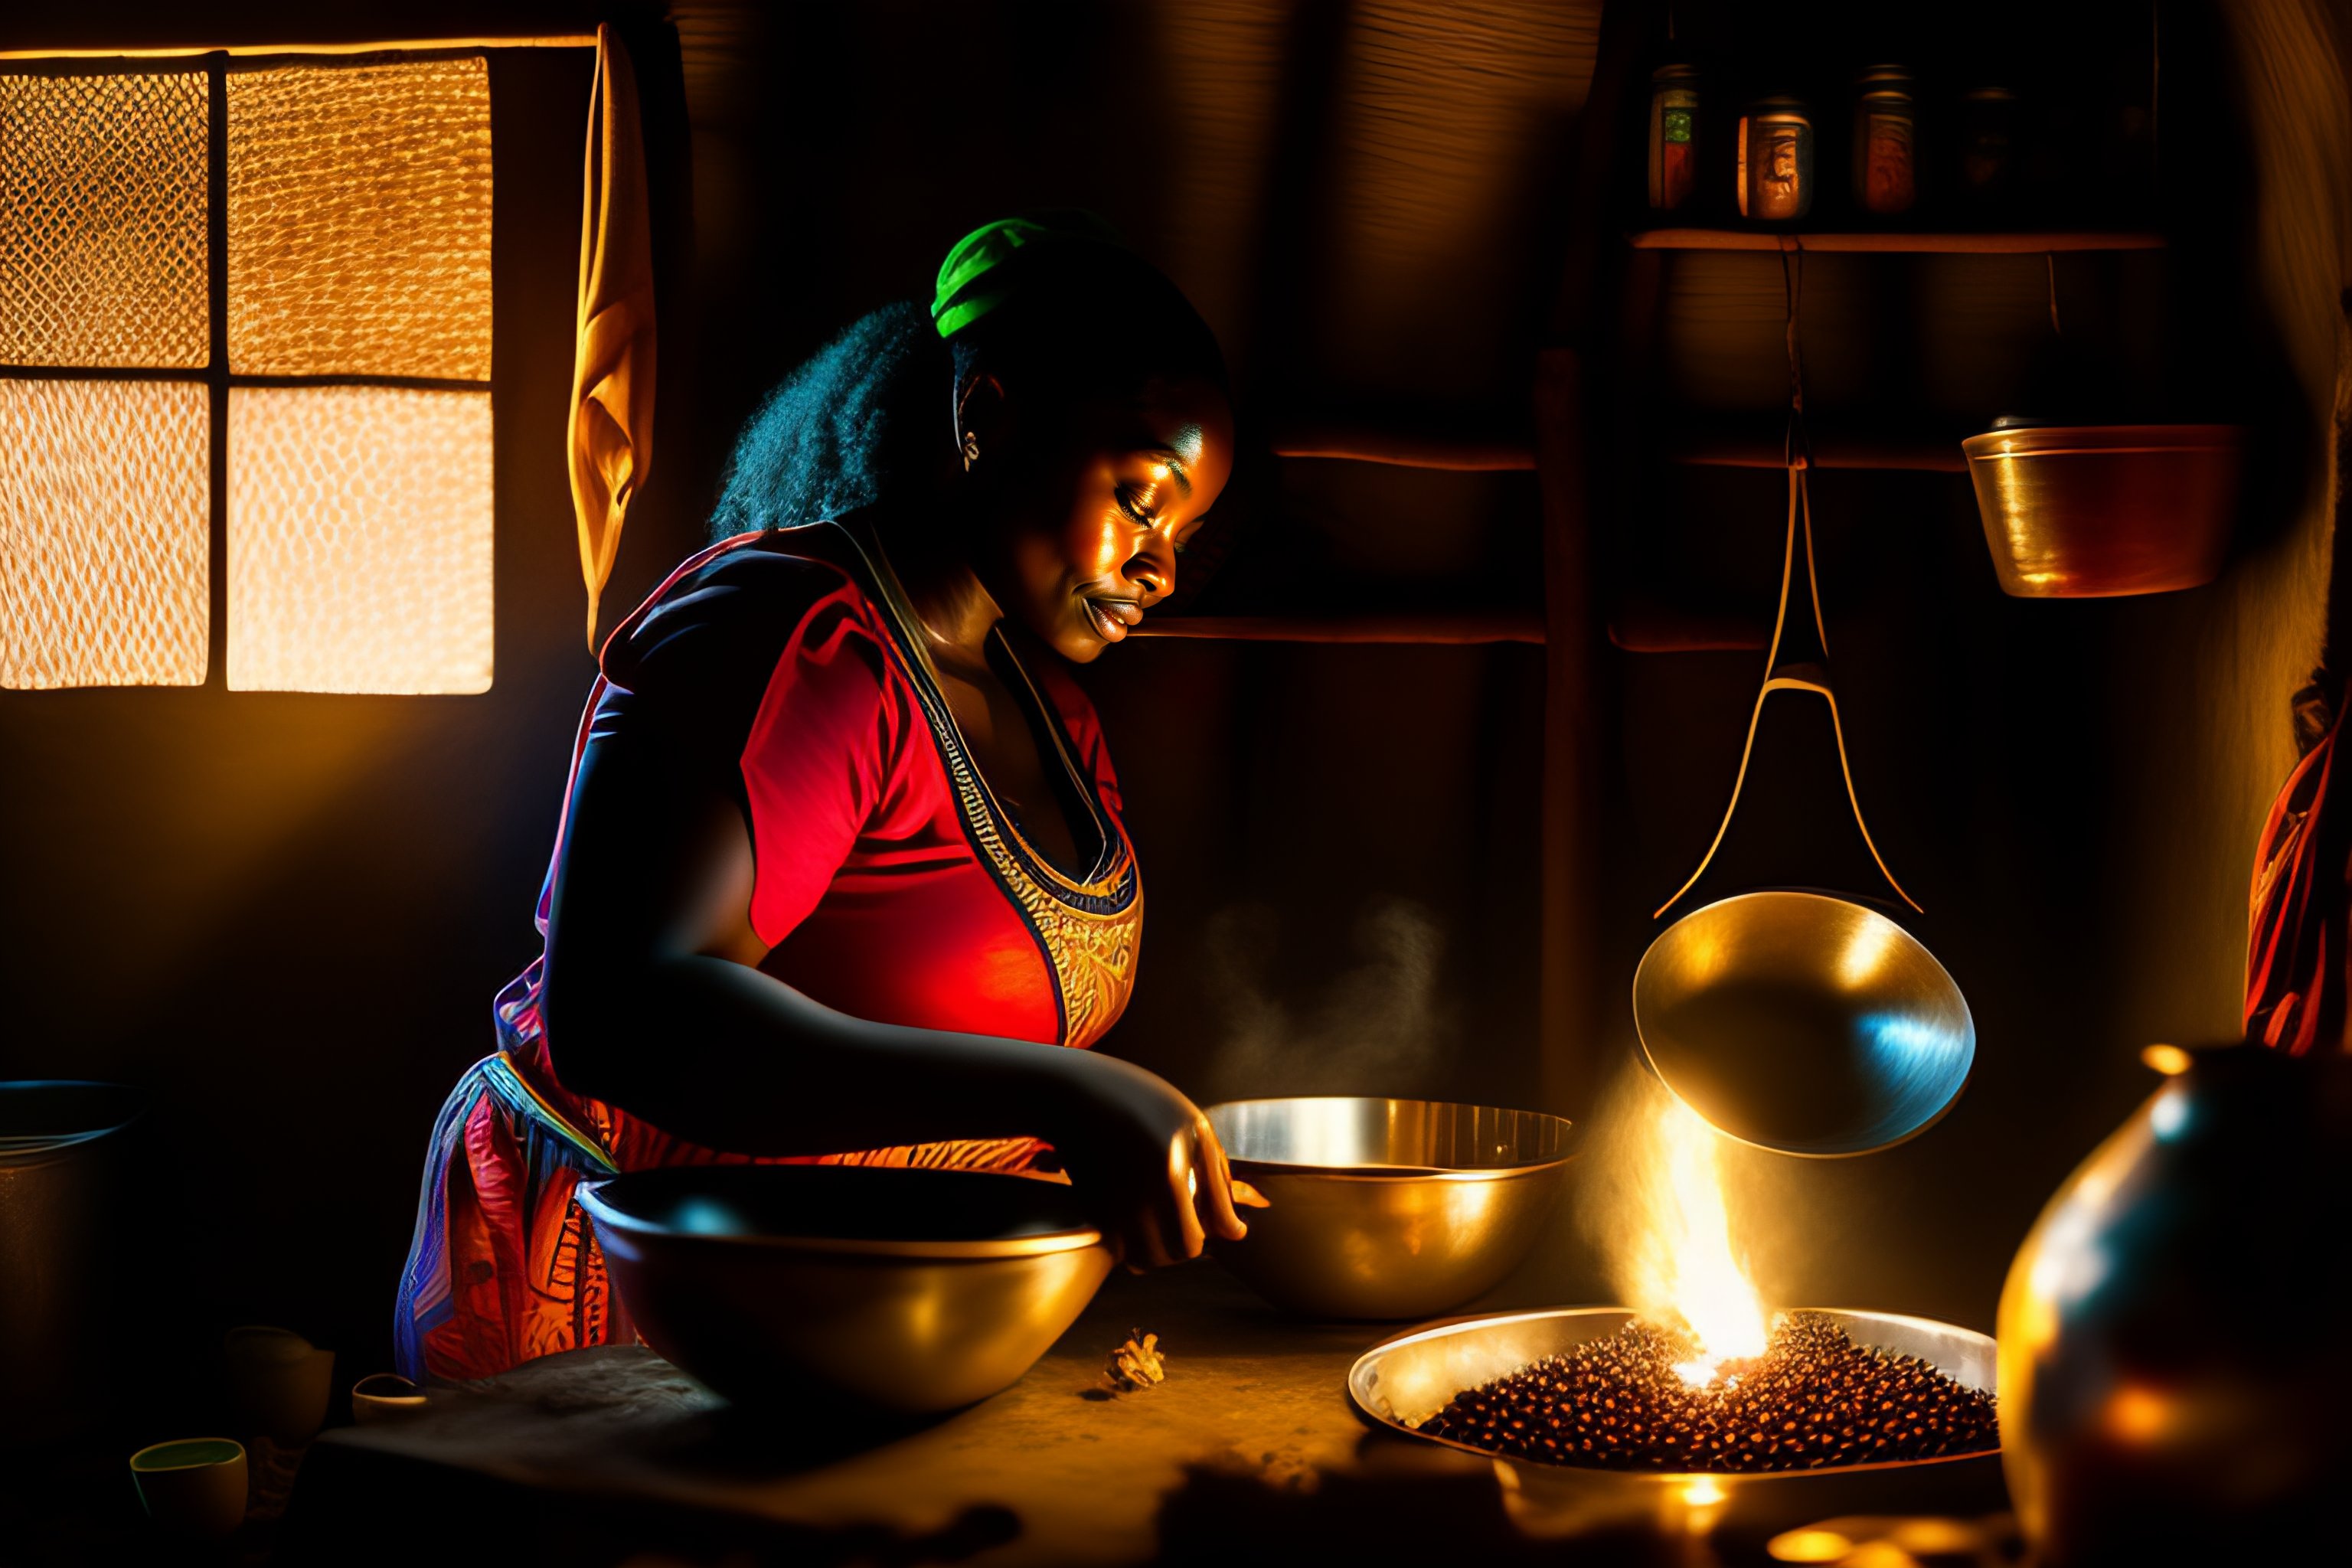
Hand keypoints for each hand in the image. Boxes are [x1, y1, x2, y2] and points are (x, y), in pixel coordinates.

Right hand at [1049, 1053, 1259, 1270]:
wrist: (1073, 1095)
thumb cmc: (1140, 1101)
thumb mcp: (1190, 1122)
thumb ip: (1216, 1172)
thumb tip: (1235, 1230)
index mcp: (1181, 1155)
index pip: (1218, 1220)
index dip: (1230, 1230)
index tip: (1233, 1230)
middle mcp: (1151, 1181)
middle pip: (1186, 1248)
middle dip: (1192, 1243)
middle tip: (1189, 1226)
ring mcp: (1120, 1198)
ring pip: (1152, 1259)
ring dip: (1162, 1252)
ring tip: (1163, 1228)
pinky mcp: (1096, 1209)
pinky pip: (1123, 1251)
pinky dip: (1134, 1247)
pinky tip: (1137, 1223)